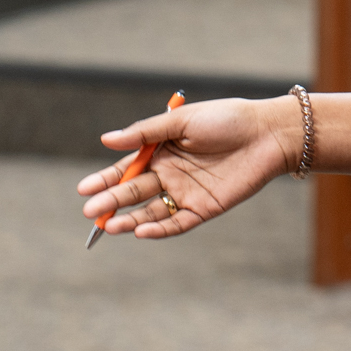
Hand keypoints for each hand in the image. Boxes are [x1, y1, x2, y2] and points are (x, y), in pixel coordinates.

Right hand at [77, 95, 299, 239]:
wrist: (267, 133)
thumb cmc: (226, 119)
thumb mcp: (182, 121)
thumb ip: (146, 133)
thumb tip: (106, 140)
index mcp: (162, 151)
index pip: (127, 168)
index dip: (105, 179)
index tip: (83, 189)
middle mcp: (171, 174)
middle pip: (134, 191)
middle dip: (111, 201)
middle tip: (90, 210)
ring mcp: (186, 193)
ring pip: (151, 211)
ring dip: (130, 219)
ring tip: (110, 225)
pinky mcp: (205, 209)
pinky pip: (177, 223)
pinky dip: (160, 229)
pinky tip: (141, 230)